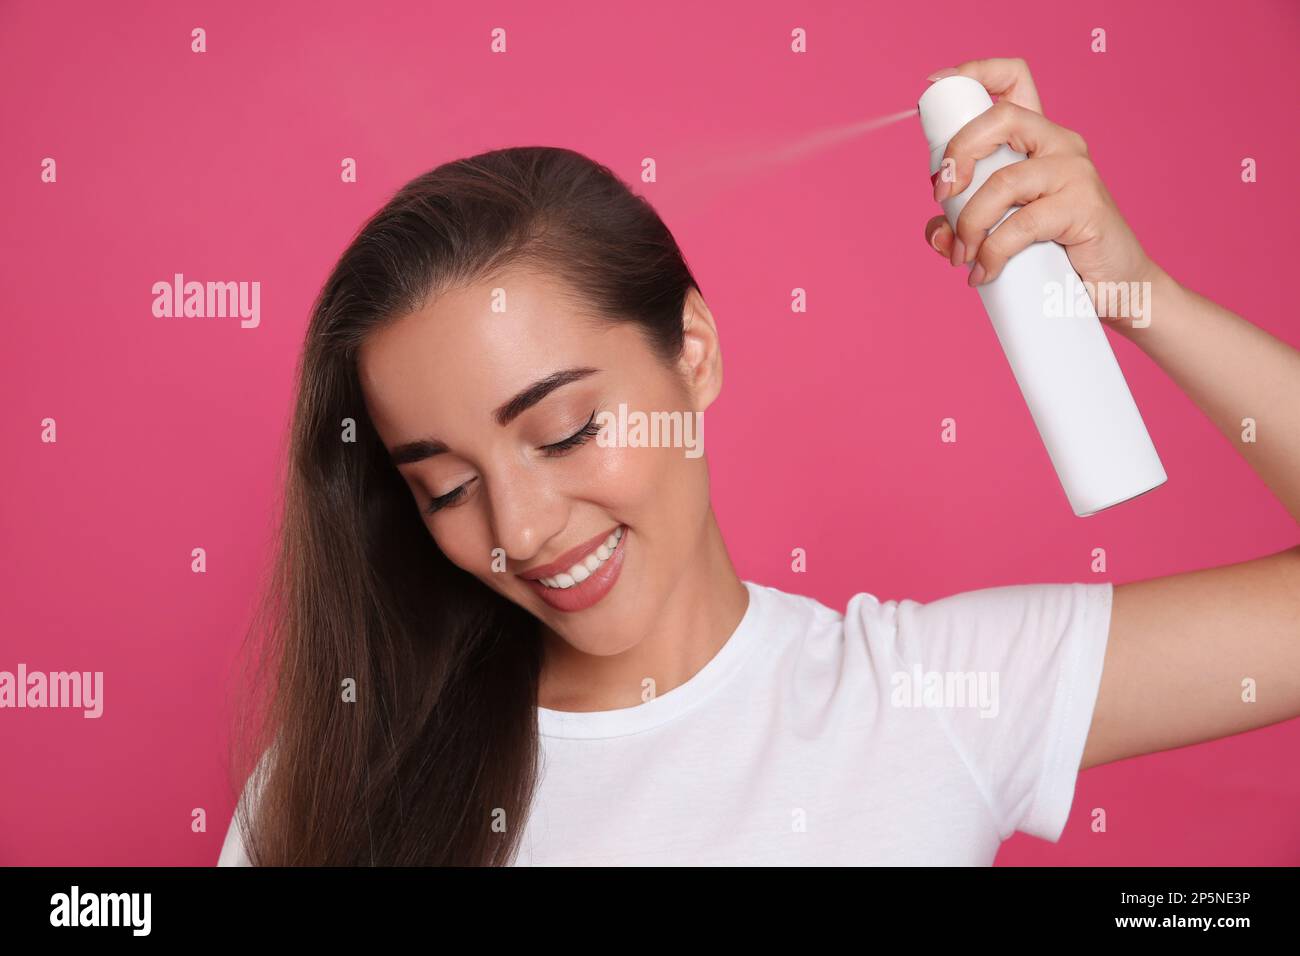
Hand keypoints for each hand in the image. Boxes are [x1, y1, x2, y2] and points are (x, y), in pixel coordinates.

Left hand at [922, 57, 1161, 294]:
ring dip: (970, 224)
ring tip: (963, 257)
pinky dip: (993, 252)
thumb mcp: (999, 231)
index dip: (974, 72)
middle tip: (941, 198)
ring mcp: (1075, 171)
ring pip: (1003, 181)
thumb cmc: (1055, 252)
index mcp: (1037, 139)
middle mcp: (1059, 143)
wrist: (1113, 285)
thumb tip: (937, 233)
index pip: (1014, 78)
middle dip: (958, 155)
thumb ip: (961, 225)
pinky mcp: (1084, 206)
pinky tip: (984, 272)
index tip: (937, 85)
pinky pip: (1022, 224)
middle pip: (1000, 118)